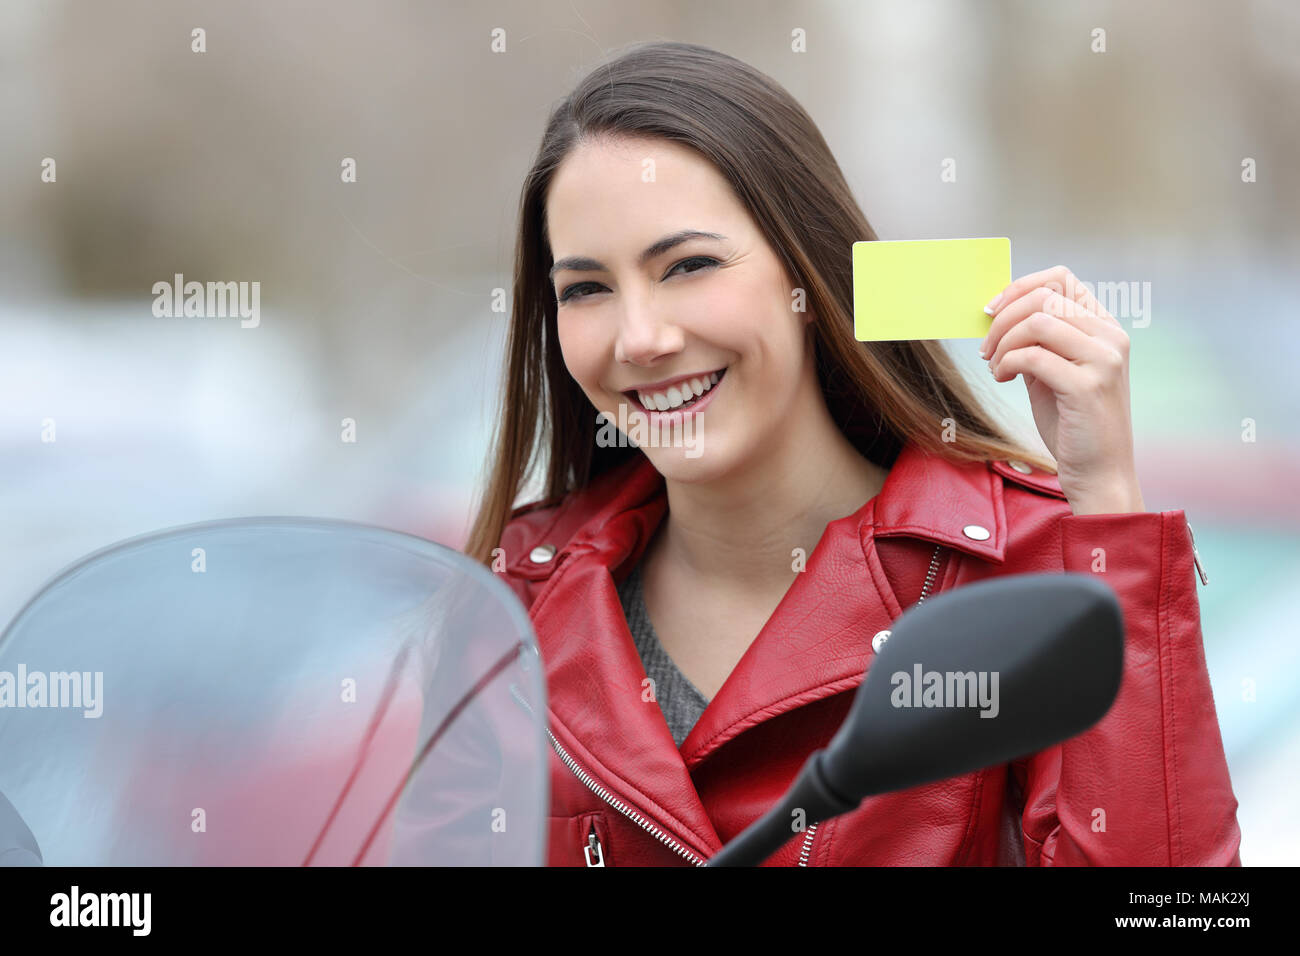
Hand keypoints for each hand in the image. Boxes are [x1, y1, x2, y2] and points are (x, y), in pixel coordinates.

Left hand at [979, 265, 1145, 514]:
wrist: (1099, 473)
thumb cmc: (1073, 425)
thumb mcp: (1053, 373)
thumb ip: (1038, 342)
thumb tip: (1000, 315)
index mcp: (1105, 328)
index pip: (1061, 278)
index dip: (1019, 287)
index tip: (991, 311)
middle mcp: (1111, 337)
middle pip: (1044, 296)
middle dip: (1002, 319)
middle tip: (985, 349)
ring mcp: (1104, 360)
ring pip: (1037, 321)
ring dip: (1003, 342)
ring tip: (995, 366)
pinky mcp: (1088, 386)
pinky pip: (1033, 355)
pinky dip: (1007, 363)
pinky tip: (1003, 379)